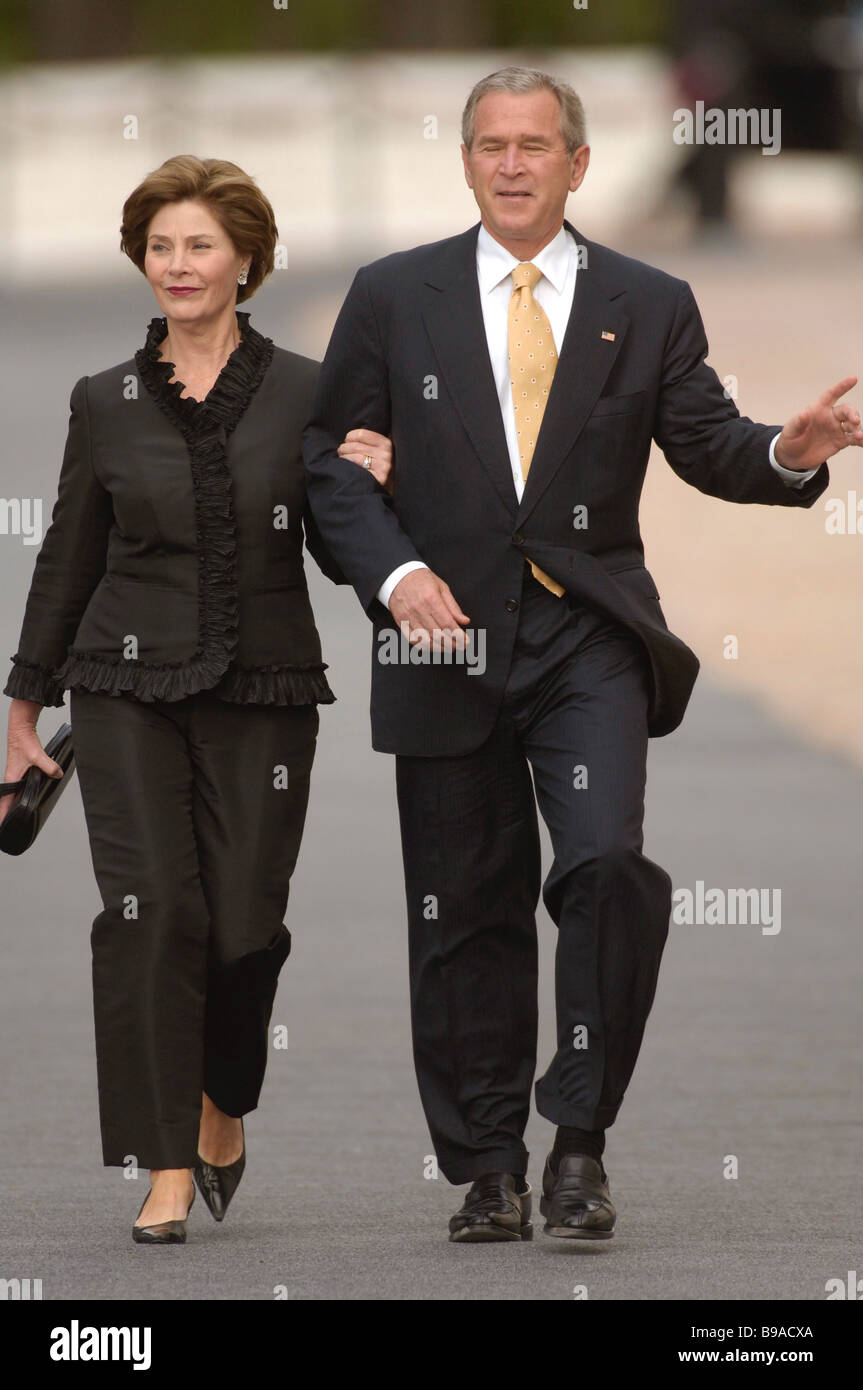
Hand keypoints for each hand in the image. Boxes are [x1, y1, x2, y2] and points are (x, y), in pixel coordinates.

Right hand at [0, 699, 61, 825]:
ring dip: (16, 803)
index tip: (1, 827)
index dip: (2, 815)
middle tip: (11, 827)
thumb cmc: (23, 741)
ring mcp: (16, 775)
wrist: (21, 728)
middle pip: (9, 800)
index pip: (4, 802)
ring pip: (15, 793)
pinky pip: (21, 786)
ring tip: (19, 817)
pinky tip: (31, 796)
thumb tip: (58, 775)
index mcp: (11, 778)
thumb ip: (48, 766)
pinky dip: (24, 793)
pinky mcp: (21, 771)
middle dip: (9, 813)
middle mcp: (11, 778)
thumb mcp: (37, 755)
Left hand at [337, 429, 393, 493]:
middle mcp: (385, 454)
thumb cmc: (377, 464)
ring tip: (343, 458)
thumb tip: (348, 436)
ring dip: (344, 457)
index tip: (347, 441)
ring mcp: (382, 467)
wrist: (387, 485)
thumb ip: (368, 441)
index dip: (350, 437)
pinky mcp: (378, 478)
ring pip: (354, 457)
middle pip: (355, 446)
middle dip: (344, 448)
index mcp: (385, 443)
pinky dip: (347, 466)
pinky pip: (356, 468)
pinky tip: (347, 467)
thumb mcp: (377, 449)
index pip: (361, 434)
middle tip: (341, 451)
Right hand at [389, 569, 470, 652]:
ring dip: (439, 647)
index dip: (458, 635)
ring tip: (448, 648)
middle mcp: (419, 609)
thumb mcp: (442, 587)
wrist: (398, 575)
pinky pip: (412, 639)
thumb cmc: (421, 579)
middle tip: (460, 646)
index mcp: (431, 599)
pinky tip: (433, 646)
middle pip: (438, 634)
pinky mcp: (400, 621)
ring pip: (426, 640)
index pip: (447, 623)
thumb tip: (464, 621)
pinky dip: (424, 646)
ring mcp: (408, 616)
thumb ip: (453, 606)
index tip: (465, 641)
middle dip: (452, 644)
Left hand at [774, 376, 862, 470]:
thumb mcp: (790, 431)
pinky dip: (861, 440)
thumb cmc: (790, 439)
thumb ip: (798, 423)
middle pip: (846, 410)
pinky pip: (853, 439)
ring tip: (859, 437)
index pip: (831, 395)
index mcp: (818, 409)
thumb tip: (804, 413)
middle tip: (855, 421)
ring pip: (853, 425)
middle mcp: (830, 417)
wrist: (793, 457)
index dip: (842, 387)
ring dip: (858, 429)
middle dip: (852, 414)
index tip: (853, 379)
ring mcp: (837, 429)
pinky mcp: (840, 441)